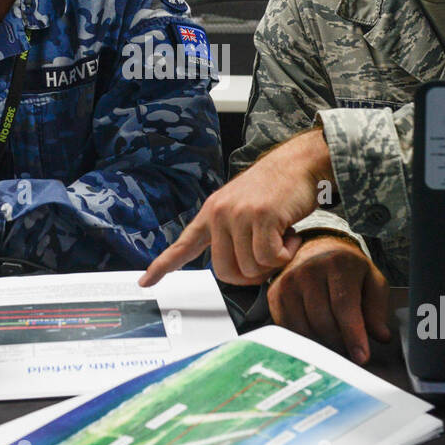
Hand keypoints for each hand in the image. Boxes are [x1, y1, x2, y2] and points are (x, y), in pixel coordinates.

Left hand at [139, 127, 332, 286]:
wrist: (299, 162)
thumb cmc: (276, 189)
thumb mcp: (242, 206)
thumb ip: (231, 234)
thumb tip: (235, 270)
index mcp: (212, 212)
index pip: (183, 244)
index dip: (163, 266)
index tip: (145, 282)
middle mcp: (220, 213)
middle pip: (224, 271)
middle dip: (249, 275)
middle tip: (269, 259)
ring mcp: (240, 214)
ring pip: (249, 268)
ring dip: (273, 262)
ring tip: (282, 238)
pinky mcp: (262, 216)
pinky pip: (270, 258)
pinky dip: (286, 254)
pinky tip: (292, 236)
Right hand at [268, 235, 390, 364]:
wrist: (317, 250)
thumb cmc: (347, 270)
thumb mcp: (371, 282)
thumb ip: (377, 309)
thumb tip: (381, 336)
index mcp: (338, 263)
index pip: (344, 306)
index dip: (354, 335)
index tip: (362, 358)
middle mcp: (309, 269)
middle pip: (323, 322)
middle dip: (340, 343)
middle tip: (350, 350)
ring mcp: (289, 281)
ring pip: (304, 329)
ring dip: (322, 343)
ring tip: (335, 341)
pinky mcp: (274, 293)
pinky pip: (288, 329)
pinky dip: (304, 338)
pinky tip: (316, 334)